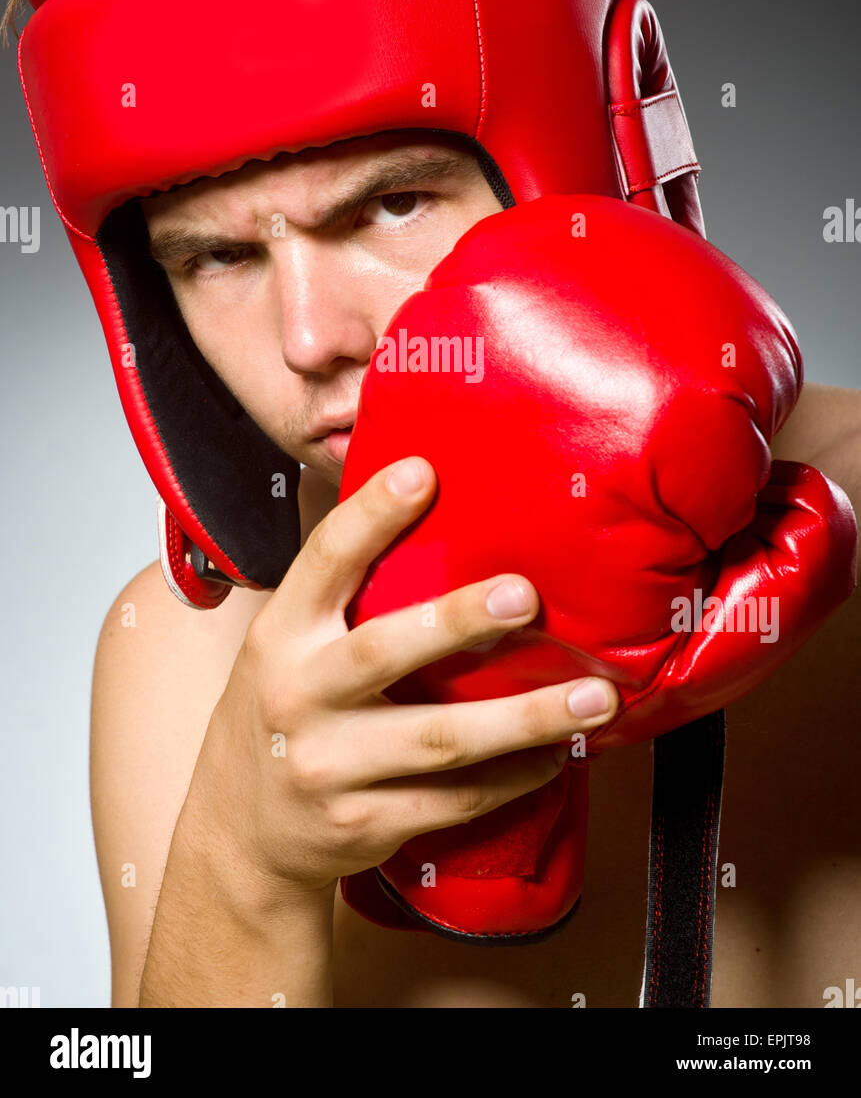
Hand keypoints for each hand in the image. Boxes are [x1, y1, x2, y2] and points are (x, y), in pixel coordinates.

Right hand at [183, 454, 617, 902]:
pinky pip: (454, 799)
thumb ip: (344, 596)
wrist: (241, 838)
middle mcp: (299, 697)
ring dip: (526, 718)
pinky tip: (557, 754)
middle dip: (458, 622)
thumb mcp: (289, 647)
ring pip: (441, 740)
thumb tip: (429, 505)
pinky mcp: (365, 824)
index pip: (323, 562)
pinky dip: (514, 777)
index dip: (370, 516)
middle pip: (384, 652)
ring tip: (595, 697)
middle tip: (524, 594)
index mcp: (281, 635)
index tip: (421, 472)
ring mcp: (329, 767)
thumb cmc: (284, 716)